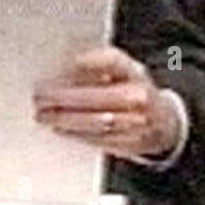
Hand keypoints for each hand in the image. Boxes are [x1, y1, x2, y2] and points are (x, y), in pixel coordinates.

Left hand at [34, 47, 180, 160]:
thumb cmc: (133, 91)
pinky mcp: (131, 143)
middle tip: (41, 97)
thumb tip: (58, 65)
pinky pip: (99, 138)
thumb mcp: (121, 70)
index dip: (83, 63)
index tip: (57, 68)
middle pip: (96, 96)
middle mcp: (138, 95)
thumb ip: (95, 65)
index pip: (109, 61)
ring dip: (65, 119)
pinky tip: (61, 128)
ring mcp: (137, 122)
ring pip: (95, 121)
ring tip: (45, 115)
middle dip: (63, 98)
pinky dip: (76, 133)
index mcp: (133, 71)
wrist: (164, 122)